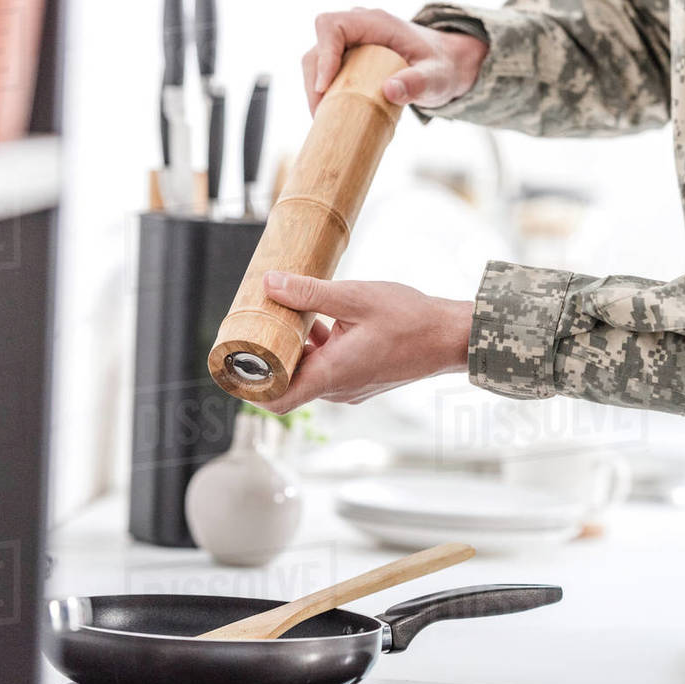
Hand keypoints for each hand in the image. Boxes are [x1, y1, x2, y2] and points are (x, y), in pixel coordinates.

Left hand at [256, 271, 473, 413]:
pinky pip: (327, 369)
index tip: (232, 363)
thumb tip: (270, 284)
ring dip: (294, 348)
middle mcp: (339, 388)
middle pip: (288, 383)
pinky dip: (316, 348)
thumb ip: (311, 293)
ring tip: (285, 314)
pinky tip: (319, 318)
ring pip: (308, 373)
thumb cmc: (412, 319)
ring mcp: (351, 387)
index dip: (249, 386)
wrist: (452, 337)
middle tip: (253, 324)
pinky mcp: (361, 379)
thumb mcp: (357, 297)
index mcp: (333, 374)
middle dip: (268, 355)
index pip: (277, 399)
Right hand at [302, 8, 487, 113]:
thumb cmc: (443, 67)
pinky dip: (324, 95)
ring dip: (315, 91)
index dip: (323, 53)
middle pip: (318, 47)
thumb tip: (390, 91)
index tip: (325, 86)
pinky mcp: (350, 61)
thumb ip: (418, 82)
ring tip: (324, 121)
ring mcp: (351, 45)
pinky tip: (331, 118)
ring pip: (317, 62)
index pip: (332, 26)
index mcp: (375, 23)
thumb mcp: (437, 77)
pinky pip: (326, 75)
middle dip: (314, 81)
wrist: (448, 65)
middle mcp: (358, 29)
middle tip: (321, 115)